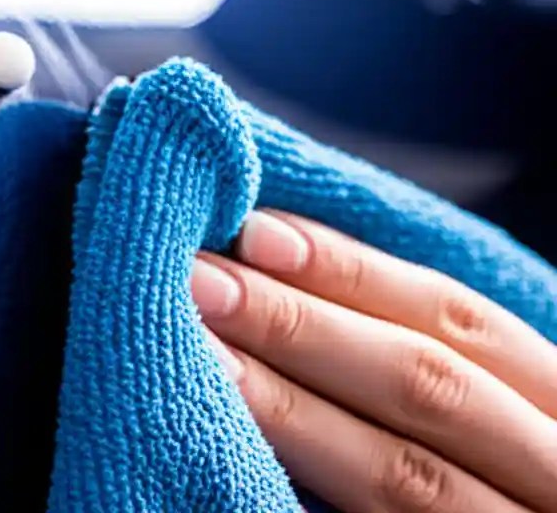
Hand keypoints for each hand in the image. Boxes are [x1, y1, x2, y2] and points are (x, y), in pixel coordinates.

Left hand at [193, 210, 556, 512]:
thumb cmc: (489, 471)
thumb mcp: (488, 416)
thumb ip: (419, 368)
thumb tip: (275, 271)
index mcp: (555, 408)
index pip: (460, 321)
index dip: (355, 272)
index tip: (255, 232)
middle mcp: (547, 472)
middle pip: (424, 386)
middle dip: (303, 327)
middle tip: (198, 281)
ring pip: (398, 472)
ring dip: (288, 405)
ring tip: (197, 353)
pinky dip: (298, 495)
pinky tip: (225, 464)